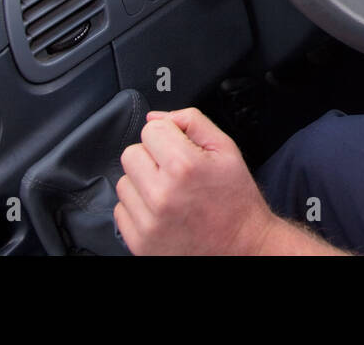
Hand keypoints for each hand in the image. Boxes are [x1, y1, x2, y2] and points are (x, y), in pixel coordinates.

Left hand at [114, 107, 275, 254]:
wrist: (242, 247)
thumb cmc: (235, 200)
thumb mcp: (227, 149)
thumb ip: (193, 122)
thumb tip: (156, 117)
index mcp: (184, 166)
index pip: (150, 130)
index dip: (168, 135)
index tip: (181, 149)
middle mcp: (162, 194)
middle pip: (131, 154)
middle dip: (152, 157)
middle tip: (175, 171)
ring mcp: (148, 221)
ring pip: (124, 182)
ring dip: (143, 183)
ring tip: (170, 193)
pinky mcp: (139, 242)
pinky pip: (121, 210)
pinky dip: (139, 208)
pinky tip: (161, 211)